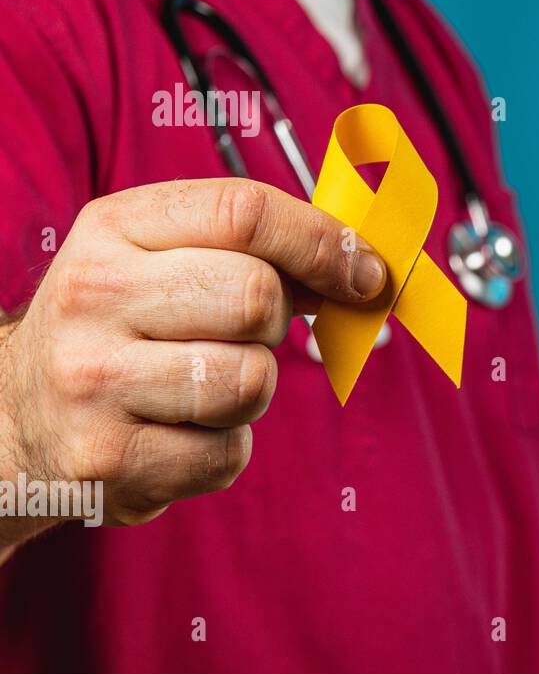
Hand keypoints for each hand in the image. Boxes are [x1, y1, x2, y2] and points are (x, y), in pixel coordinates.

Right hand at [0, 179, 385, 542]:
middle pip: (257, 297)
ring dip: (251, 388)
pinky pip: (228, 453)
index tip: (367, 273)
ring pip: (252, 381)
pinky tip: (175, 431)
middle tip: (245, 332)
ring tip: (199, 383)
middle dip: (276, 321)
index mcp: (114, 227)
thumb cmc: (119, 324)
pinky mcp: (108, 462)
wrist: (8, 417)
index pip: (245, 210)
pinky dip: (222, 446)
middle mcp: (93, 296)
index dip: (325, 241)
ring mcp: (93, 383)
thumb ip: (256, 248)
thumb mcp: (161, 256)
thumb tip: (363, 270)